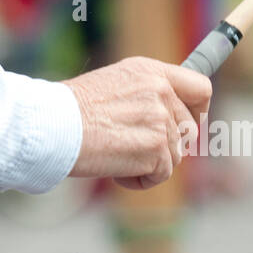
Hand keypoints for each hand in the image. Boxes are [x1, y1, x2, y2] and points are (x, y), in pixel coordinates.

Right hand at [64, 57, 211, 189]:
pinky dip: (139, 180)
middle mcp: (161, 91)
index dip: (199, 112)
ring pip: (175, 155)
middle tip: (133, 149)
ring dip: (148, 164)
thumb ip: (147, 96)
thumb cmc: (70, 111)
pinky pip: (161, 174)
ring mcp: (161, 119)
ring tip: (114, 155)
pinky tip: (114, 169)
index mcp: (151, 72)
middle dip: (166, 146)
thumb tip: (171, 121)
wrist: (51, 125)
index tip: (187, 126)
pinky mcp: (156, 147)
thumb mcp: (114, 86)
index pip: (201, 88)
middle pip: (189, 130)